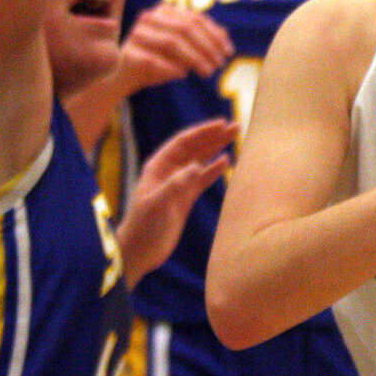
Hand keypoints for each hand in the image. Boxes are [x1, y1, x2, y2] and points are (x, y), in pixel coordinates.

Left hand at [117, 117, 236, 285]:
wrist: (140, 252)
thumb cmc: (143, 227)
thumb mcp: (157, 205)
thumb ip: (175, 185)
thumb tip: (195, 166)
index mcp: (158, 167)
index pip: (183, 143)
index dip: (202, 132)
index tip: (221, 124)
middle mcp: (169, 171)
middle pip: (194, 148)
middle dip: (214, 136)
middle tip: (235, 126)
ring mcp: (178, 184)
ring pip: (200, 160)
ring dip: (216, 149)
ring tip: (234, 137)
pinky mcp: (185, 198)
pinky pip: (202, 179)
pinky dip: (214, 170)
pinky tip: (226, 162)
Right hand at [118, 3, 233, 94]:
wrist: (125, 76)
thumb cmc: (159, 60)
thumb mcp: (184, 50)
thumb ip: (202, 40)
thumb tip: (225, 35)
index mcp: (165, 11)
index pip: (195, 19)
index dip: (215, 35)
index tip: (228, 52)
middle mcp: (150, 17)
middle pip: (185, 29)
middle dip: (207, 47)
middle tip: (219, 64)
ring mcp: (137, 33)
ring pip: (171, 42)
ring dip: (194, 58)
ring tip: (207, 72)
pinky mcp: (129, 53)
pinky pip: (154, 60)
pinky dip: (171, 67)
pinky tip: (183, 75)